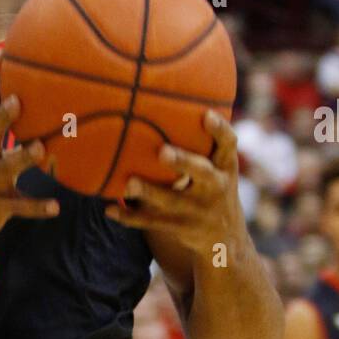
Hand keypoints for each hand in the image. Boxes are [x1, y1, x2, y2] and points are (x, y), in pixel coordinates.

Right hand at [0, 51, 58, 247]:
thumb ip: (8, 132)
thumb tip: (38, 106)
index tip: (2, 53)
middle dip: (2, 116)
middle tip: (18, 99)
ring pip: (3, 168)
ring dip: (21, 158)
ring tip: (39, 149)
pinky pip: (18, 207)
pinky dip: (36, 207)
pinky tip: (55, 207)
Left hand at [105, 111, 243, 256]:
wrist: (224, 240)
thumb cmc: (212, 189)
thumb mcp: (219, 168)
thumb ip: (201, 143)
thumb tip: (167, 98)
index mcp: (225, 167)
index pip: (229, 144)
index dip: (219, 130)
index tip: (205, 115)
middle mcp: (215, 187)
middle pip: (201, 172)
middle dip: (183, 161)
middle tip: (163, 151)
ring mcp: (198, 210)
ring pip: (171, 201)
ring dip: (149, 192)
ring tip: (129, 183)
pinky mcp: (181, 228)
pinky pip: (152, 222)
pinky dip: (130, 217)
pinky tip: (109, 209)